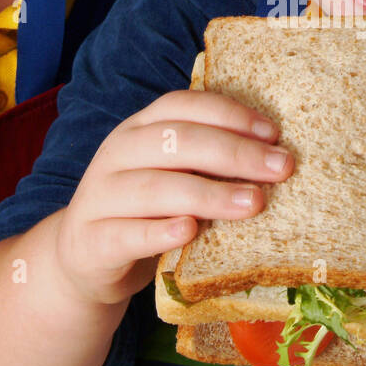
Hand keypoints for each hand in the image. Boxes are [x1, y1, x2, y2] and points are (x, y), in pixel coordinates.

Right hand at [56, 90, 293, 306]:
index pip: (182, 106)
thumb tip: (274, 155)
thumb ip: (207, 162)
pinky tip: (190, 231)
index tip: (274, 133)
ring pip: (155, 188)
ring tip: (254, 203)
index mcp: (138, 129)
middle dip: (235, 152)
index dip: (230, 115)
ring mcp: (100, 197)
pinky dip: (160, 232)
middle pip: (176, 142)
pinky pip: (127, 234)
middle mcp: (117, 154)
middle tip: (281, 168)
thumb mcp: (172, 175)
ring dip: (209, 195)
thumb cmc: (145, 211)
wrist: (85, 259)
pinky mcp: (93, 241)